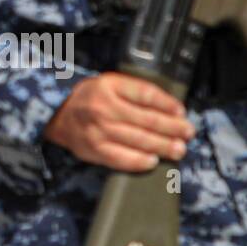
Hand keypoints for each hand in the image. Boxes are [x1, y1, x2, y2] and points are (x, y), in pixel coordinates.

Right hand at [43, 72, 194, 171]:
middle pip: (147, 120)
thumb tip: (170, 108)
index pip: (145, 94)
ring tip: (179, 149)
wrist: (59, 116)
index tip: (181, 111)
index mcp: (108, 86)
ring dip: (163, 146)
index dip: (167, 103)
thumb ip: (135, 91)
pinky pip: (122, 159)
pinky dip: (140, 161)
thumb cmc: (90, 99)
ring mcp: (99, 130)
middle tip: (188, 132)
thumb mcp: (109, 84)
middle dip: (173, 128)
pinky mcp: (95, 150)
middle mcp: (103, 108)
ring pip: (139, 141)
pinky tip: (153, 161)